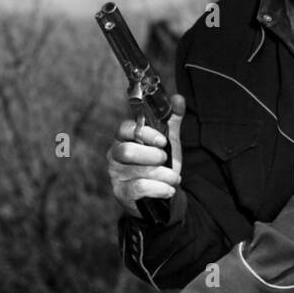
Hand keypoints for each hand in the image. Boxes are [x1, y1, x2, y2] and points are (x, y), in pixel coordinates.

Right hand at [106, 93, 185, 216]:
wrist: (163, 194)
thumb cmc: (161, 164)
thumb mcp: (169, 140)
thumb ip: (172, 119)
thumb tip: (178, 98)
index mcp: (124, 139)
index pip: (124, 129)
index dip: (145, 133)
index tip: (163, 141)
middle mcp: (115, 156)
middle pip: (126, 151)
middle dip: (151, 155)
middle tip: (165, 159)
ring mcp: (116, 175)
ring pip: (136, 171)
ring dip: (163, 174)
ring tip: (174, 178)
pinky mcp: (122, 193)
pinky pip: (139, 188)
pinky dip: (159, 188)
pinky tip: (169, 190)